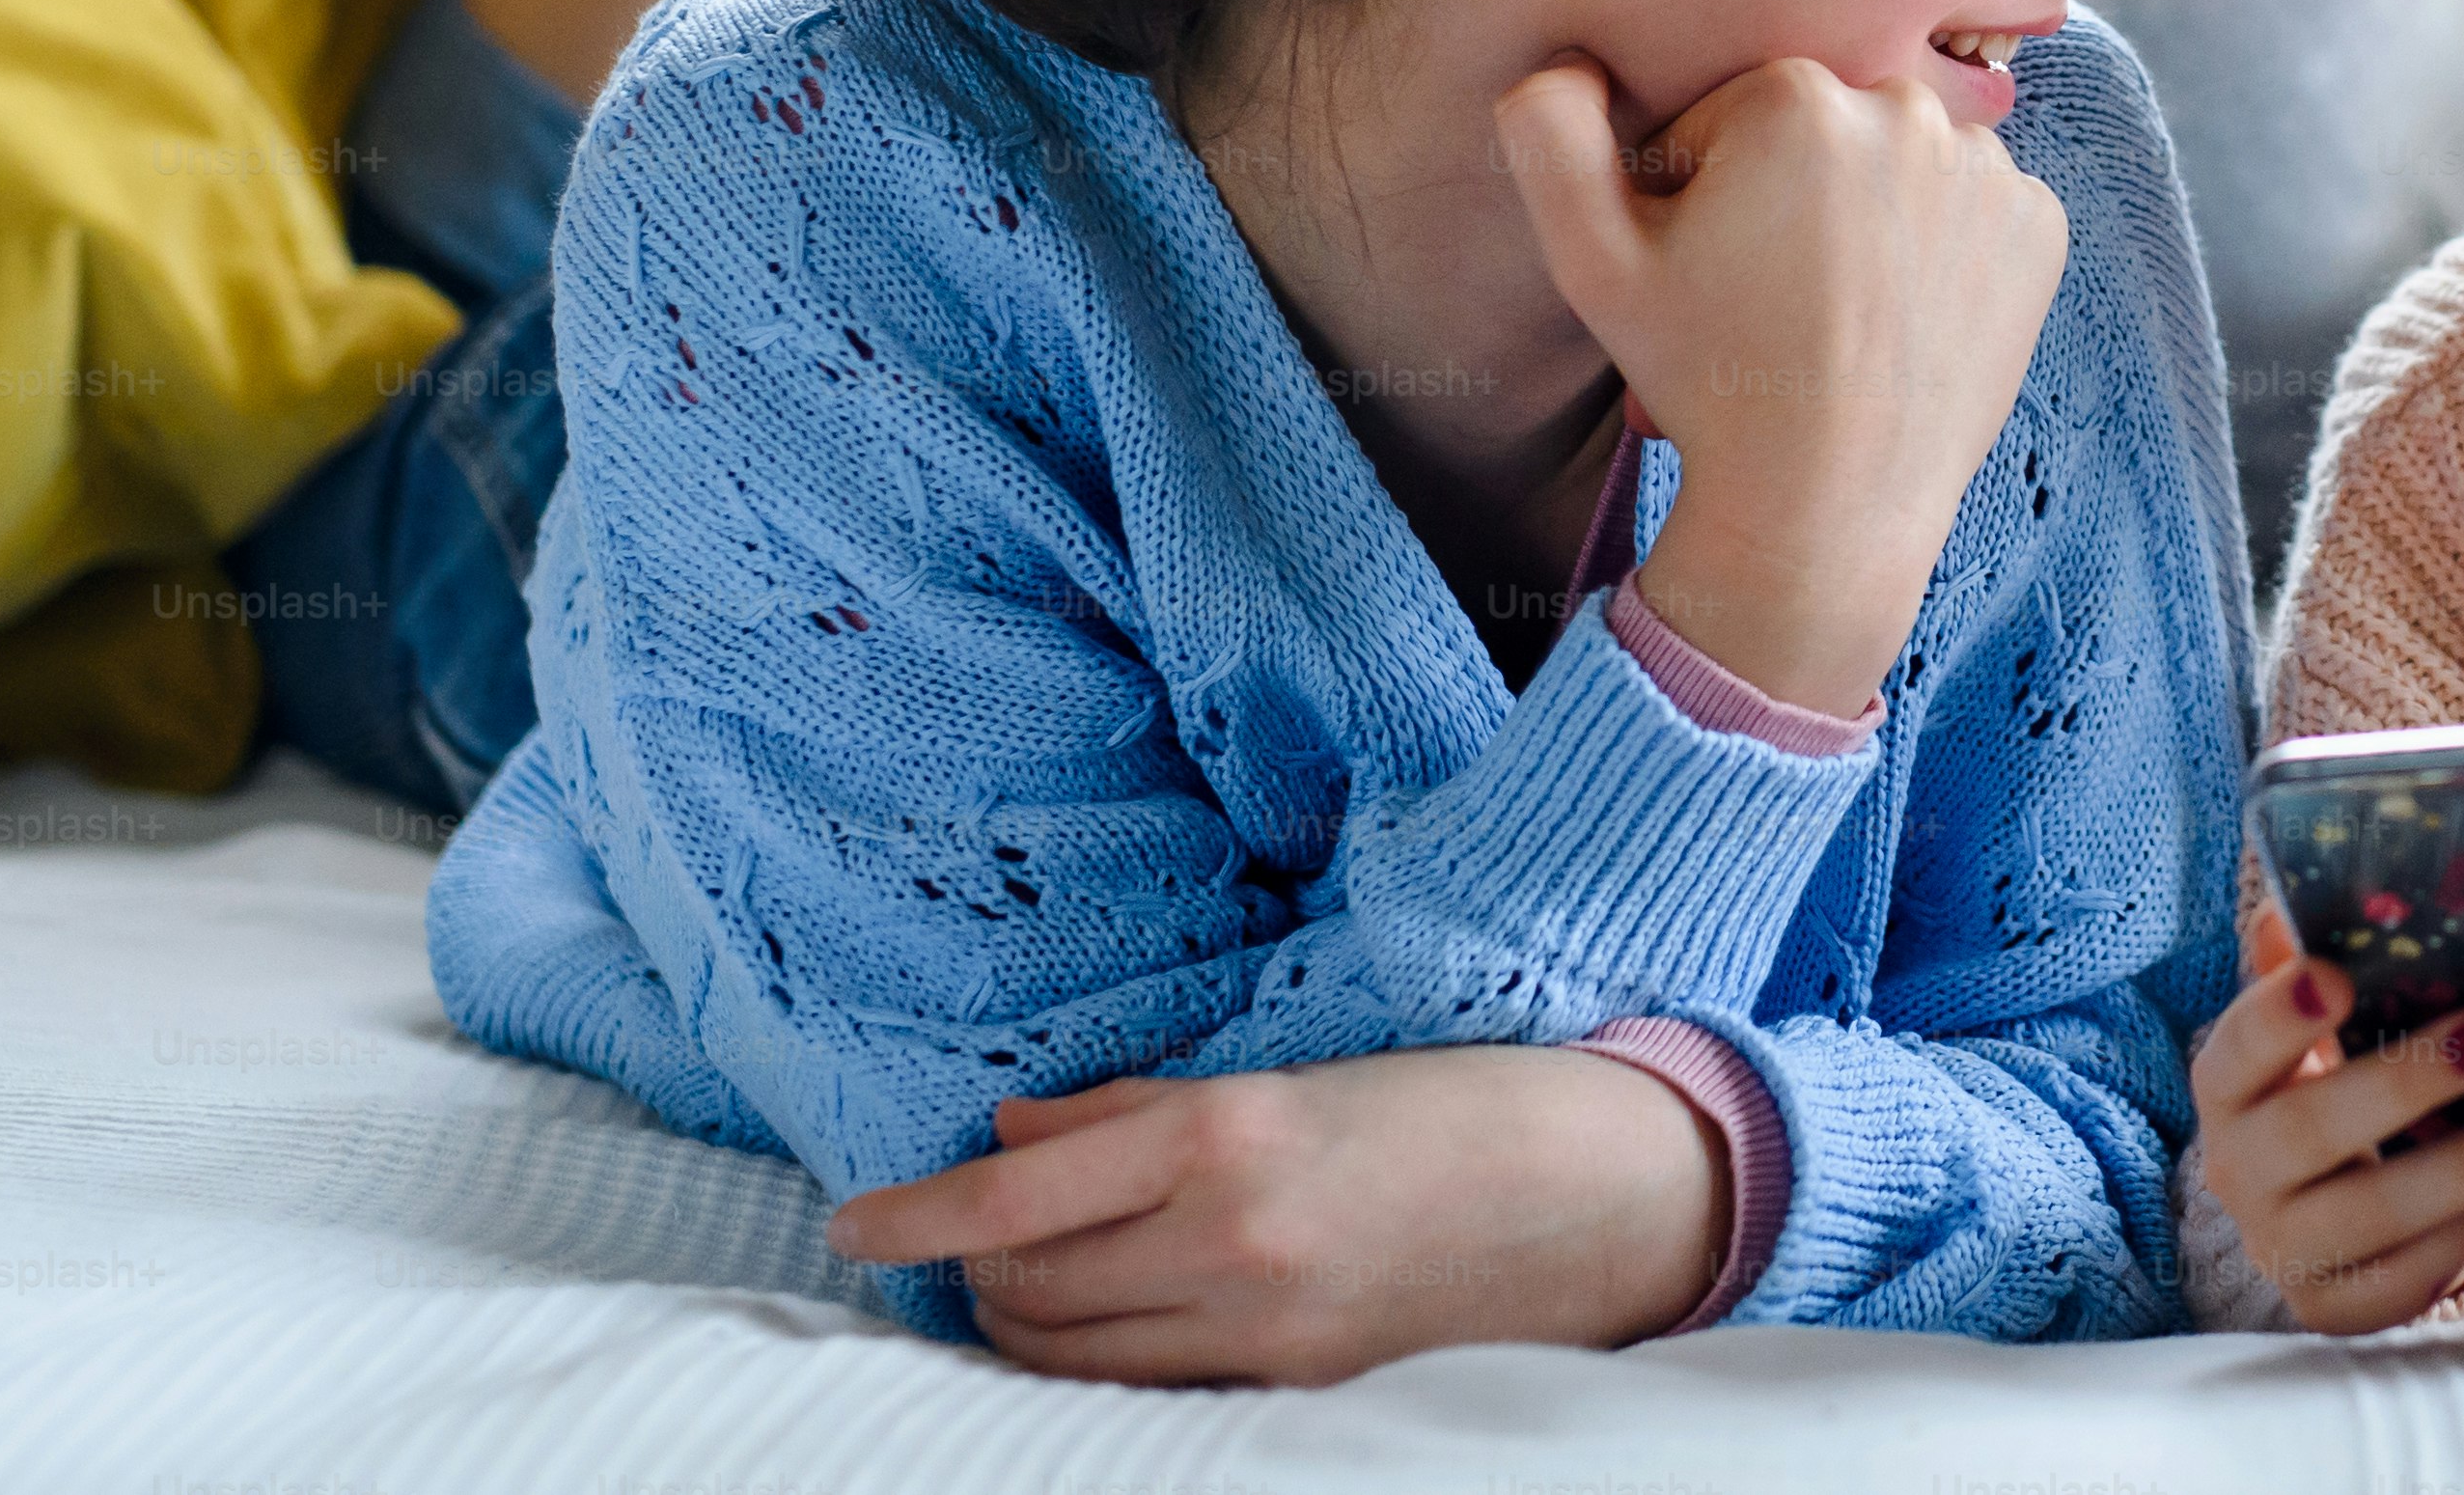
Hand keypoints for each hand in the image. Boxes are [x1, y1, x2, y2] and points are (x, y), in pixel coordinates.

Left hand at [823, 1046, 1727, 1384]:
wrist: (1608, 1191)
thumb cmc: (1457, 1104)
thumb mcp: (1296, 1074)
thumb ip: (1143, 1108)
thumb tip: (1013, 1137)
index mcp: (1228, 1135)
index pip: (1009, 1200)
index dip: (911, 1214)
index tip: (855, 1220)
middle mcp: (1233, 1243)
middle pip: (1024, 1291)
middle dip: (969, 1270)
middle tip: (957, 1239)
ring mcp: (1266, 1333)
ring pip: (1071, 1357)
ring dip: (1021, 1324)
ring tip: (1020, 1287)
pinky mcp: (1300, 1389)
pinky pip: (1150, 1390)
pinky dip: (1098, 1362)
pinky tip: (1100, 1329)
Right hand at [1494, 49, 2066, 717]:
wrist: (1827, 505)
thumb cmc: (1705, 381)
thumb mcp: (1590, 263)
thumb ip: (1549, 135)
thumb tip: (1571, 63)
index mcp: (1795, 95)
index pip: (1733, 112)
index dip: (1704, 191)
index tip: (1712, 265)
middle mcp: (1907, 109)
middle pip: (1822, 131)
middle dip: (1788, 196)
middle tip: (1771, 297)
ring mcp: (1989, 168)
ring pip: (1901, 165)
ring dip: (1868, 214)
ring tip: (1838, 309)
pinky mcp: (2041, 224)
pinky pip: (1973, 207)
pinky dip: (1942, 248)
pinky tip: (1904, 316)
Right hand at [2188, 898, 2463, 1331]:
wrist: (2328, 1223)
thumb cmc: (2339, 1097)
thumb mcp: (2319, 1037)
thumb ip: (2308, 972)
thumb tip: (2289, 905)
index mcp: (2228, 1086)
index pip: (2236, 1046)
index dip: (2280, 1014)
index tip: (2338, 977)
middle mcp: (2237, 1169)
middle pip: (2309, 1129)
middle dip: (2406, 1081)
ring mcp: (2281, 1245)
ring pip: (2368, 1211)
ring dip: (2460, 1163)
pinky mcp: (2333, 1305)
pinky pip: (2403, 1276)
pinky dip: (2461, 1233)